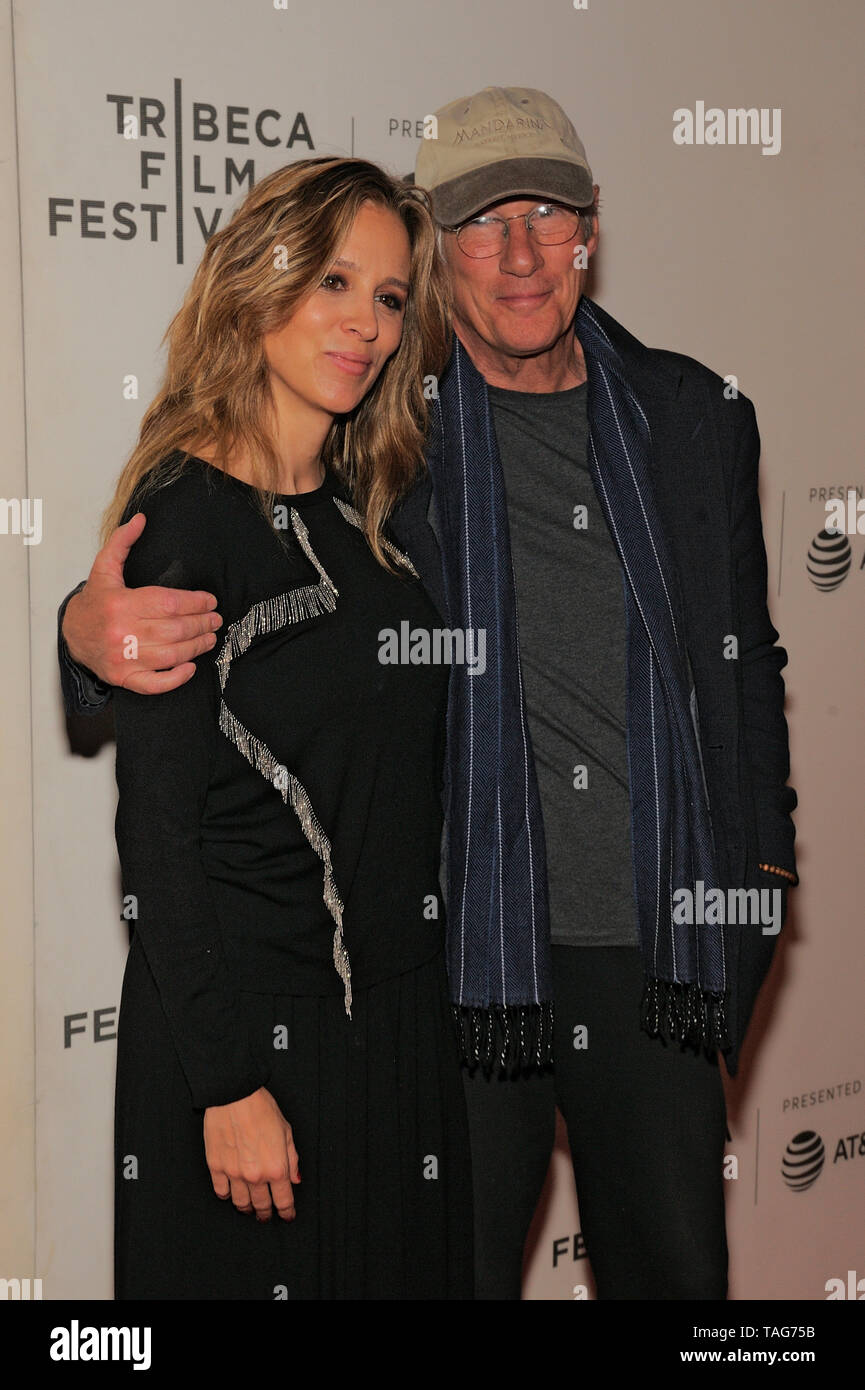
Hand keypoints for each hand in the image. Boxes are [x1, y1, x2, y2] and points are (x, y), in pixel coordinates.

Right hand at [63, 512, 221, 692]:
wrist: (72, 633)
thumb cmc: (95, 602)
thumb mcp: (104, 568)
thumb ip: (122, 542)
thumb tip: (141, 520)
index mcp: (120, 604)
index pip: (168, 603)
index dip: (195, 602)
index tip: (210, 601)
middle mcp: (121, 632)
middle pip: (174, 629)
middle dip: (202, 623)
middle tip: (215, 619)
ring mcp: (123, 657)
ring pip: (170, 655)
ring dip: (197, 646)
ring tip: (210, 637)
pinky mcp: (124, 677)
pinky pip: (155, 683)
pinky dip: (175, 678)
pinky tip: (191, 666)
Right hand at [203, 1087, 300, 1222]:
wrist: (235, 1096)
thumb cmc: (262, 1109)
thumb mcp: (286, 1132)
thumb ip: (292, 1159)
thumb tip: (295, 1179)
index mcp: (276, 1168)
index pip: (284, 1201)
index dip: (287, 1212)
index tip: (287, 1216)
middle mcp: (255, 1176)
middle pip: (262, 1206)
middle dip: (266, 1213)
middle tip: (266, 1215)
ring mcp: (234, 1173)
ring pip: (240, 1203)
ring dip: (246, 1208)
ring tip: (249, 1207)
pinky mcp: (215, 1167)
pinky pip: (221, 1192)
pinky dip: (227, 1195)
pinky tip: (231, 1192)